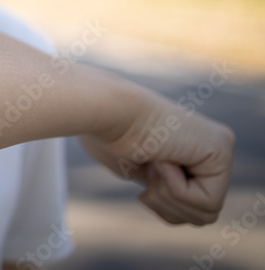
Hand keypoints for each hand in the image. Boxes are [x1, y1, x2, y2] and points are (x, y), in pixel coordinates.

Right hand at [80, 89, 235, 225]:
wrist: (106, 111)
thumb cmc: (108, 136)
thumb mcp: (137, 171)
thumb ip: (162, 185)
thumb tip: (173, 202)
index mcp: (193, 153)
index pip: (190, 208)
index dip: (161, 203)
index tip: (144, 171)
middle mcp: (212, 148)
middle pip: (203, 216)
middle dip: (168, 204)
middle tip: (149, 170)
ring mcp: (220, 146)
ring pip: (207, 214)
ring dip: (169, 197)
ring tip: (154, 164)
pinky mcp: (221, 148)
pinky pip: (208, 202)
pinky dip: (177, 190)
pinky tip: (163, 160)